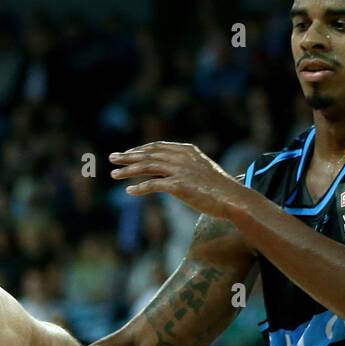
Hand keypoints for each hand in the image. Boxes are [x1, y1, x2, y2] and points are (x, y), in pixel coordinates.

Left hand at [109, 142, 247, 217]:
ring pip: (147, 167)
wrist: (232, 198)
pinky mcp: (179, 186)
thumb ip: (187, 166)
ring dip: (128, 171)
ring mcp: (180, 170)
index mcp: (186, 150)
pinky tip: (128, 192)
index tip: (127, 154)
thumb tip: (172, 173)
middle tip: (112, 159)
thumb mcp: (202, 171)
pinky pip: (153, 185)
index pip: (157, 147)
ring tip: (114, 174)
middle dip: (128, 156)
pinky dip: (140, 188)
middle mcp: (181, 157)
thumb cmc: (219, 188)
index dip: (139, 150)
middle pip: (148, 155)